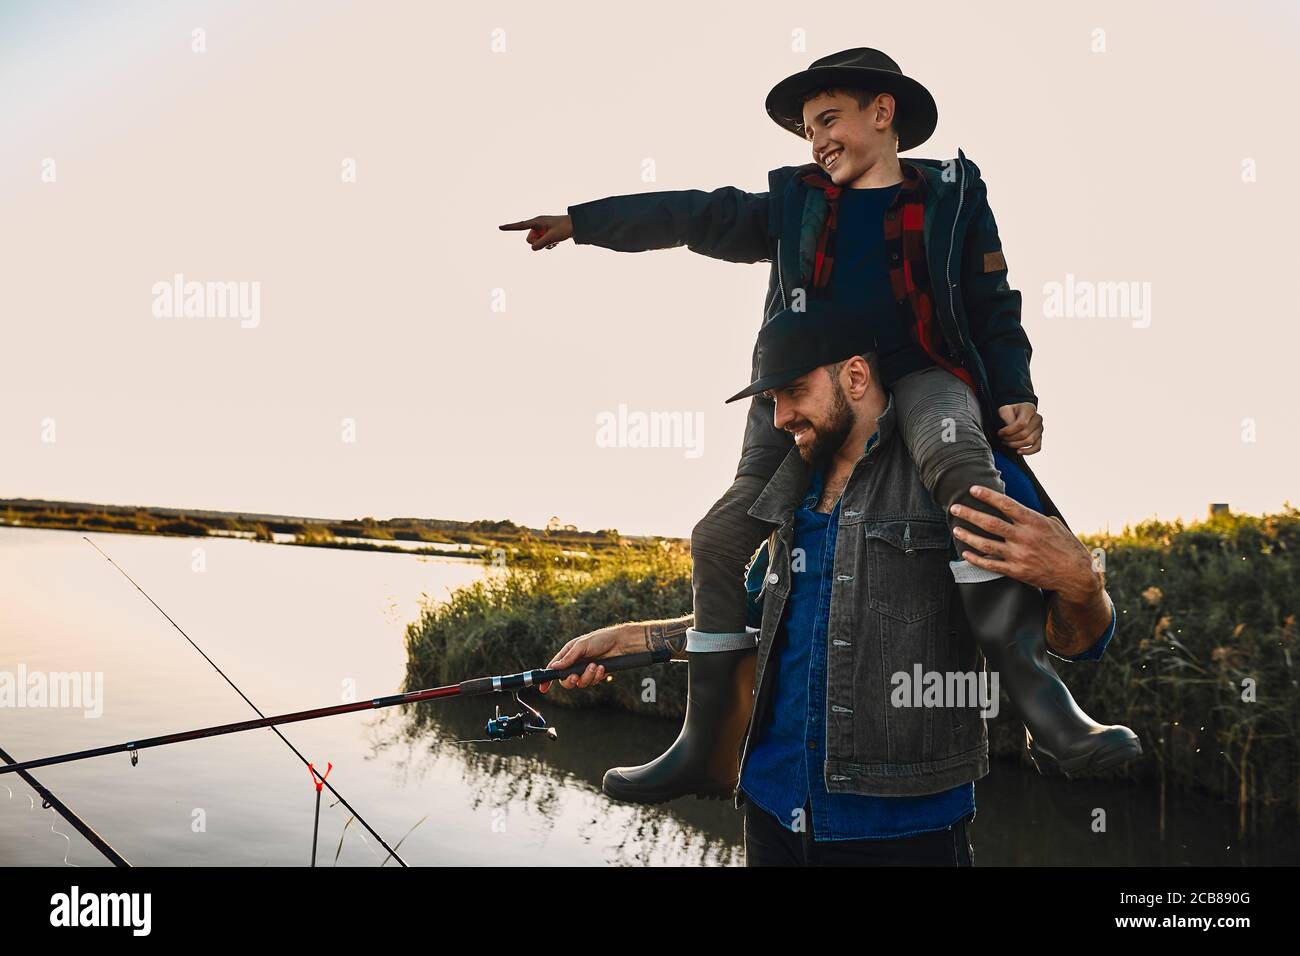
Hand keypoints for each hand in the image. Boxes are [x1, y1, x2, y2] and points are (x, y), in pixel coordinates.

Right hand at [498, 214, 573, 250]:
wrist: (577, 225)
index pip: (520, 226)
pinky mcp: (546, 234)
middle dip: (537, 244)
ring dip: (544, 245)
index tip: (499, 227)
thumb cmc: (565, 228)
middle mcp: (537, 225)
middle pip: (529, 240)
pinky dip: (548, 245)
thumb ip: (541, 244)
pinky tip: (556, 242)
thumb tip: (532, 248)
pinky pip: (542, 244)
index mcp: (537, 221)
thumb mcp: (552, 237)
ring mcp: (542, 230)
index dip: (510, 227)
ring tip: (555, 241)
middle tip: (549, 241)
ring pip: (536, 243)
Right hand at [539, 623, 641, 693]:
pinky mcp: (596, 675)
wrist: (620, 643)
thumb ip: (568, 657)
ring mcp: (585, 670)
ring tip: (595, 665)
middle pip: (566, 681)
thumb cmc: (600, 639)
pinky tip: (602, 667)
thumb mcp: (582, 645)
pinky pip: (592, 682)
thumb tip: (554, 667)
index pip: (554, 668)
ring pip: (581, 683)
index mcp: (568, 654)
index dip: (548, 679)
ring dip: (588, 676)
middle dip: (571, 680)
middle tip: (575, 677)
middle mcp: (575, 663)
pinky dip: (597, 676)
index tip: (543, 688)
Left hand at [950, 485, 1101, 601]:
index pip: (1006, 504)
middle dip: (970, 514)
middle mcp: (1024, 537)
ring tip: (955, 530)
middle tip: (955, 507)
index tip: (973, 489)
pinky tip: (966, 553)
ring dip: (968, 536)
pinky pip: (991, 565)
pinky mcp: (1016, 571)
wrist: (1076, 574)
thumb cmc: (1066, 546)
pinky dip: (976, 559)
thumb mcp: (1054, 524)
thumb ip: (1034, 516)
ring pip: (986, 544)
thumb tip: (1018, 509)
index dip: (988, 496)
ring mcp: (1019, 555)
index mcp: (1034, 522)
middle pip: (990, 523)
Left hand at [996, 402, 1042, 454]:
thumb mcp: (1004, 410)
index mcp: (1029, 409)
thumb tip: (1010, 427)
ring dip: (1016, 445)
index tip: (1000, 433)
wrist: (1016, 414)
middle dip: (1010, 439)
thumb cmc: (1010, 412)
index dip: (1009, 431)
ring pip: (1030, 441)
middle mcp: (1037, 418)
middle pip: (1024, 434)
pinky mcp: (1040, 437)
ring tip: (1007, 443)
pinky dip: (1028, 451)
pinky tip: (1018, 451)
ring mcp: (1040, 428)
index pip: (1021, 424)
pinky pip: (1037, 447)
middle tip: (1002, 438)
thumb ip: (1007, 417)